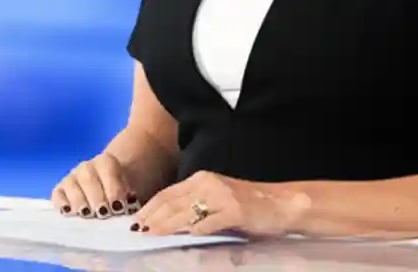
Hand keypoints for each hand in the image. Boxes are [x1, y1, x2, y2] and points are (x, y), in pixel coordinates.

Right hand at [51, 152, 140, 219]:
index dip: (114, 187)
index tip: (120, 206)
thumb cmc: (124, 194)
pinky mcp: (60, 192)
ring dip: (80, 201)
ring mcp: (72, 179)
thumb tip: (131, 209)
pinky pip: (57, 194)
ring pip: (72, 184)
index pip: (108, 168)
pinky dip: (61, 203)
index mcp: (107, 162)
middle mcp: (87, 168)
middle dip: (97, 197)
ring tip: (87, 215)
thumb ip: (131, 197)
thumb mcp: (132, 192)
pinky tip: (68, 213)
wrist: (111, 193)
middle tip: (104, 213)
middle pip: (89, 178)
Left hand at [132, 170, 297, 236]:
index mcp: (202, 180)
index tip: (136, 220)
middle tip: (137, 230)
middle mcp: (208, 184)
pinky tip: (183, 237)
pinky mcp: (234, 211)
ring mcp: (221, 197)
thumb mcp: (217, 201)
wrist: (281, 203)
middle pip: (172, 202)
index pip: (168, 193)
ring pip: (185, 212)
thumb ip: (195, 207)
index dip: (150, 207)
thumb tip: (169, 222)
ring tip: (151, 234)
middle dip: (152, 217)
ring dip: (166, 224)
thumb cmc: (248, 205)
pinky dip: (194, 230)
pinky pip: (209, 222)